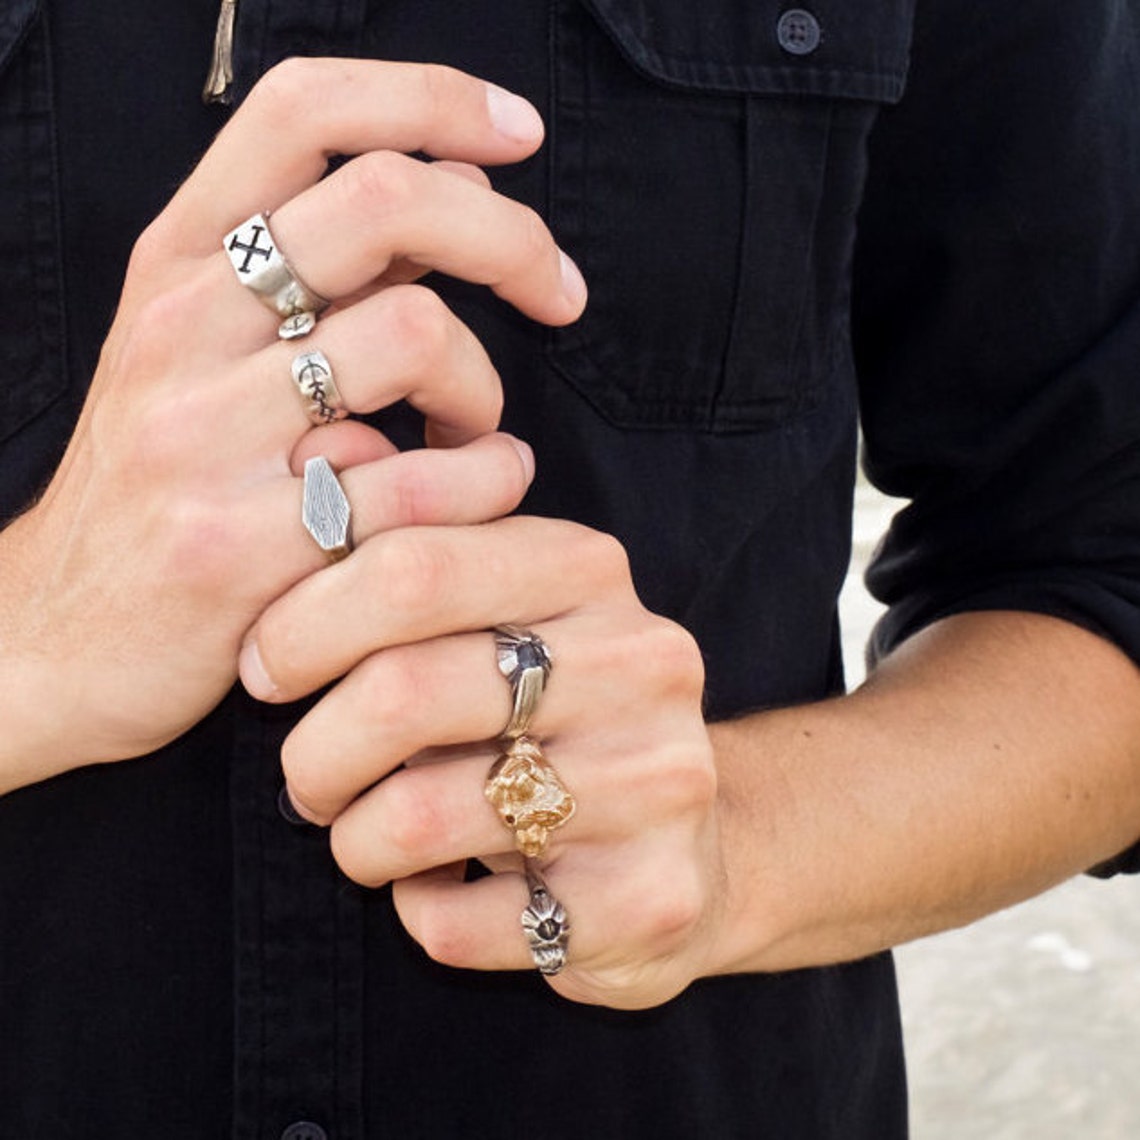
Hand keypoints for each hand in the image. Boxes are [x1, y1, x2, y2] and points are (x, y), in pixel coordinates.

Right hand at [0, 59, 585, 791]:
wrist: (58, 639)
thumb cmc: (162, 488)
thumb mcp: (202, 354)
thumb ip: (320, 268)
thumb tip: (459, 185)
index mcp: (177, 262)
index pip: (304, 110)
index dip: (431, 97)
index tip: (518, 134)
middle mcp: (183, 326)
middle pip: (385, 200)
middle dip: (509, 238)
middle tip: (560, 295)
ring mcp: (205, 435)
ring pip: (413, 334)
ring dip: (484, 386)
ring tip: (477, 434)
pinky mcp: (243, 545)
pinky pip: (415, 481)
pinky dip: (482, 483)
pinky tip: (474, 495)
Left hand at [240, 515, 723, 1009]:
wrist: (687, 838)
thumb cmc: (557, 712)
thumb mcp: (505, 614)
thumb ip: (417, 566)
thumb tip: (298, 511)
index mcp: (588, 570)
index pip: (411, 565)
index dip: (302, 620)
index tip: (265, 668)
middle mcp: (640, 662)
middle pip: (401, 691)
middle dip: (313, 751)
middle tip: (306, 779)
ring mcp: (656, 782)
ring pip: (415, 816)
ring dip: (355, 839)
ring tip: (368, 837)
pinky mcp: (649, 897)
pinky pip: (457, 922)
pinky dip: (417, 910)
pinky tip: (444, 886)